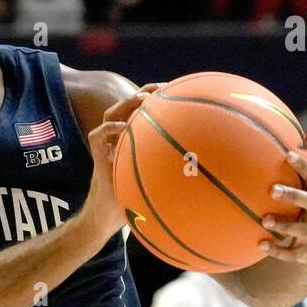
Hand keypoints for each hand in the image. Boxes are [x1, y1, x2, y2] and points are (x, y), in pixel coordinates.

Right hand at [83, 83, 164, 244]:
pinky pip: (97, 136)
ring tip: (141, 100)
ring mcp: (108, 147)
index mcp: (135, 141)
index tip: (177, 90)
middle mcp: (121, 140)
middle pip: (128, 106)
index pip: (144, 112)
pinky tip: (123, 127)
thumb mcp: (160, 186)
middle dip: (144, 93)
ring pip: (110, 115)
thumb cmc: (136, 205)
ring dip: (125, 104)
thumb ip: (174, 175)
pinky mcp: (98, 157)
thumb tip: (209, 170)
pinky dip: (109, 129)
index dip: (158, 99)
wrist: (108, 217)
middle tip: (161, 88)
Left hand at [260, 127, 306, 264]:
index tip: (288, 154)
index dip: (302, 166)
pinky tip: (260, 245)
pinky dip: (277, 250)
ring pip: (300, 230)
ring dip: (283, 226)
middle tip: (272, 189)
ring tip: (264, 220)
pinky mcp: (305, 252)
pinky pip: (291, 253)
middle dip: (293, 196)